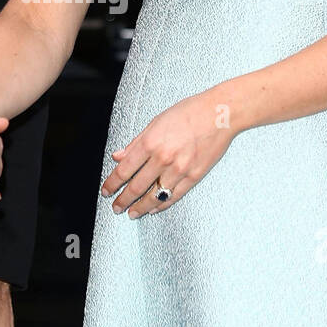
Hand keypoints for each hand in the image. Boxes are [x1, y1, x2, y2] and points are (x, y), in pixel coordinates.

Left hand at [100, 88, 236, 217]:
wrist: (220, 114)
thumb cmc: (188, 112)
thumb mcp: (156, 122)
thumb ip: (135, 142)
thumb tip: (118, 156)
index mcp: (150, 142)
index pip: (124, 170)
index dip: (112, 183)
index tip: (106, 191)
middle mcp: (163, 158)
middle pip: (136, 187)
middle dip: (123, 200)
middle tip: (116, 207)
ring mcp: (179, 169)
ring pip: (154, 196)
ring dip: (140, 207)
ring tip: (132, 213)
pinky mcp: (194, 176)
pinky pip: (174, 196)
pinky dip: (161, 205)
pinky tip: (153, 209)